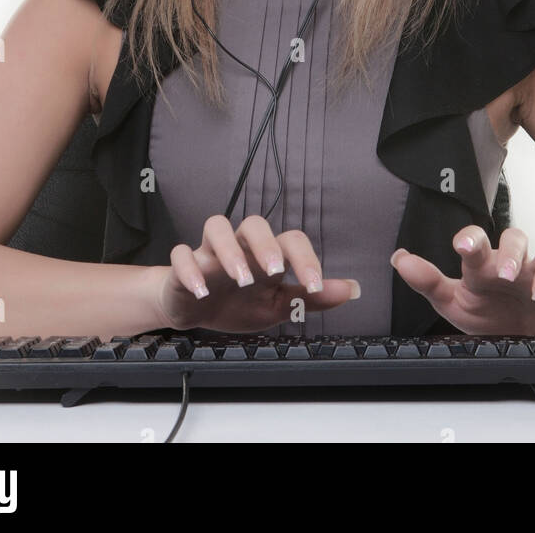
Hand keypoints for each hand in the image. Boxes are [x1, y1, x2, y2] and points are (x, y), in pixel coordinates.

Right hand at [154, 213, 360, 332]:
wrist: (195, 311)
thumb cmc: (238, 304)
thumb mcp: (277, 305)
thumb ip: (311, 298)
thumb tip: (352, 289)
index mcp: (265, 255)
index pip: (289, 239)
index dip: (305, 258)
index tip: (315, 285)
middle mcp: (239, 247)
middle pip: (253, 223)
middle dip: (265, 244)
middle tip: (274, 271)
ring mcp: (210, 253)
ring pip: (216, 226)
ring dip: (229, 250)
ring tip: (240, 279)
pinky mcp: (183, 267)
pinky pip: (181, 255)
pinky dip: (190, 269)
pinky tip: (202, 289)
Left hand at [391, 226, 534, 335]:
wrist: (527, 336)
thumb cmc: (490, 314)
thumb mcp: (455, 304)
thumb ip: (429, 282)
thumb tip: (399, 259)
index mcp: (484, 265)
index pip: (476, 241)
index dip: (470, 240)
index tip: (462, 247)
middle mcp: (514, 263)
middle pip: (516, 238)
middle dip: (512, 253)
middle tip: (506, 275)